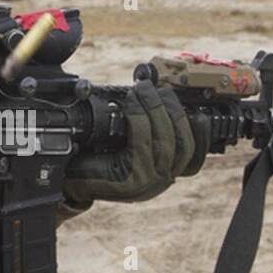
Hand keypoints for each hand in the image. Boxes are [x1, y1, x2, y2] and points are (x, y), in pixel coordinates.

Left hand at [64, 80, 208, 203]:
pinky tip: (131, 105)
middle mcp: (160, 182)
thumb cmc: (98, 159)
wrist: (70, 180)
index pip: (194, 157)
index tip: (198, 112)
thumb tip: (158, 95)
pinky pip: (142, 143)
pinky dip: (138, 118)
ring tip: (142, 90)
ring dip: (154, 109)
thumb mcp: (129, 144)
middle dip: (172, 110)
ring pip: (164, 141)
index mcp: (165, 174)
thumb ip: (149, 129)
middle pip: (183, 144)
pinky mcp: (131, 182)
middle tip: (157, 88)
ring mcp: (147, 184)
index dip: (202, 134)